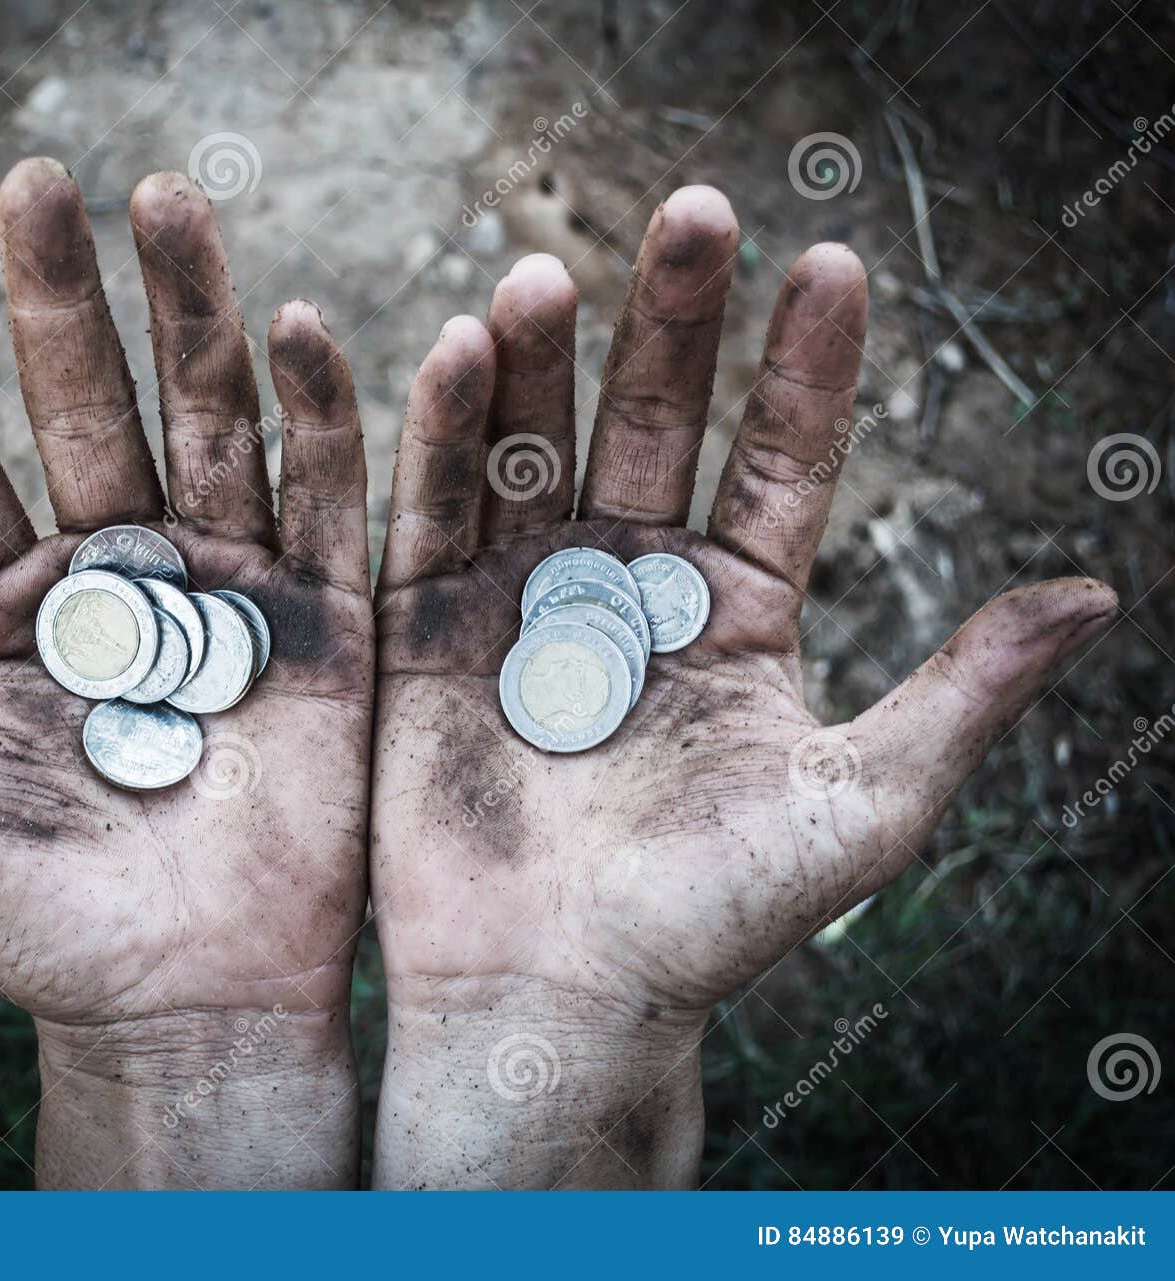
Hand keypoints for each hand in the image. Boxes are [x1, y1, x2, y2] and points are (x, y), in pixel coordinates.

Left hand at [0, 161, 372, 1188]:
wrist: (191, 998)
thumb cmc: (43, 922)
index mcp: (7, 611)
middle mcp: (117, 576)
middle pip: (88, 412)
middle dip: (62, 302)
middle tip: (38, 185)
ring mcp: (224, 587)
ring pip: (209, 423)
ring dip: (192, 314)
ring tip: (164, 199)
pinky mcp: (322, 620)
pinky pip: (325, 502)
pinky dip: (324, 416)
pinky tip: (295, 327)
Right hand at [369, 187, 1114, 1187]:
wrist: (553, 997)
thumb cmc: (708, 919)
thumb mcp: (861, 805)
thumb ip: (962, 694)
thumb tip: (1099, 592)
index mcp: (737, 608)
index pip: (782, 458)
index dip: (806, 367)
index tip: (829, 268)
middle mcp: (629, 581)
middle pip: (651, 420)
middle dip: (670, 321)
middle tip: (691, 212)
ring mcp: (523, 595)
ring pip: (536, 445)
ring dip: (545, 358)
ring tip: (551, 271)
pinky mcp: (429, 626)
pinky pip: (436, 512)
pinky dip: (443, 435)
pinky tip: (465, 351)